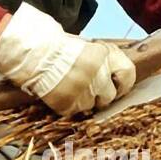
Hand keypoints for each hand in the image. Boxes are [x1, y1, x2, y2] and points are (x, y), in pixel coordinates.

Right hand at [0, 1, 136, 116]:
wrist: (32, 55)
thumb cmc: (58, 49)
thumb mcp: (87, 47)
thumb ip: (104, 61)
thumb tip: (116, 77)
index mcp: (104, 55)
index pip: (129, 74)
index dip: (123, 83)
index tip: (117, 86)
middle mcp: (97, 74)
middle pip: (110, 96)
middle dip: (102, 96)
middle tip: (90, 90)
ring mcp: (83, 91)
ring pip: (92, 106)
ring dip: (84, 101)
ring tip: (70, 88)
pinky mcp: (69, 105)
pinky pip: (76, 111)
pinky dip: (70, 106)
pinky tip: (61, 93)